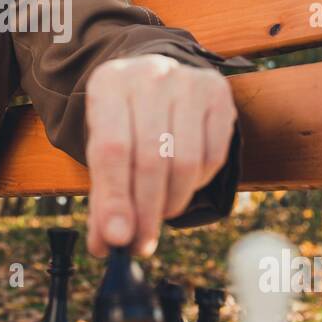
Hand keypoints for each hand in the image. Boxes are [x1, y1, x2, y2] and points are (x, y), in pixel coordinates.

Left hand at [84, 53, 237, 257]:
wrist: (155, 80)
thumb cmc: (124, 122)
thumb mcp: (102, 149)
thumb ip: (103, 197)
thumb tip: (104, 246)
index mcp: (108, 84)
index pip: (111, 149)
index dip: (116, 198)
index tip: (118, 239)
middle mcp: (149, 75)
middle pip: (150, 158)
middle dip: (146, 211)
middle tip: (141, 244)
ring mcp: (187, 81)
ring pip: (185, 161)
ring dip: (172, 201)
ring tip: (160, 213)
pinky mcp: (219, 93)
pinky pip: (213, 156)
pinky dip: (197, 183)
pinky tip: (182, 185)